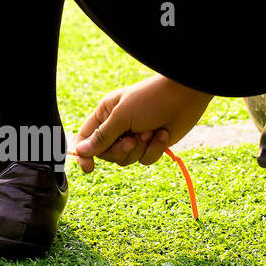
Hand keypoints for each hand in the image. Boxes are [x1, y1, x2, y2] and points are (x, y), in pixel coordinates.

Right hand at [75, 75, 212, 172]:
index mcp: (105, 114)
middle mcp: (117, 126)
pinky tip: (163, 134)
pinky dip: (154, 149)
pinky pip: (145, 159)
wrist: (185, 96)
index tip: (88, 168)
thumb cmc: (150, 99)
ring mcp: (134, 136)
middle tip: (133, 140)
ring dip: (140, 149)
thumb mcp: (122, 117)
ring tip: (150, 132)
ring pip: (126, 159)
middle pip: (107, 153)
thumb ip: (102, 137)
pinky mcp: (151, 144)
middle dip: (121, 150)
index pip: (86, 137)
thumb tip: (81, 151)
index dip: (84, 153)